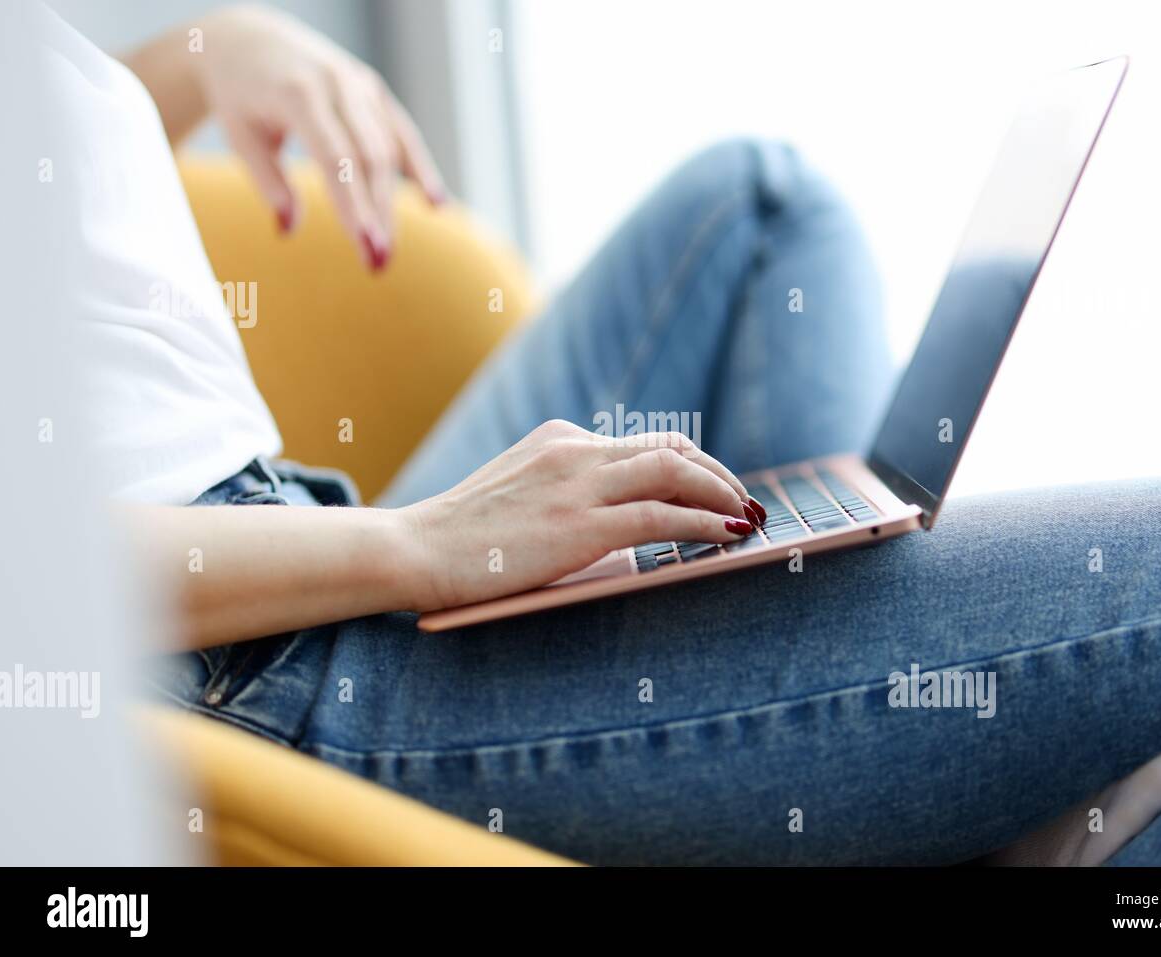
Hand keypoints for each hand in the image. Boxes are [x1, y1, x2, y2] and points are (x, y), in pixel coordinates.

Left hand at [192, 4, 443, 267]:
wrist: (248, 39)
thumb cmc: (240, 94)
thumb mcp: (241, 135)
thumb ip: (269, 181)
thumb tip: (287, 230)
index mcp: (299, 93)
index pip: (335, 160)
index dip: (354, 206)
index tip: (365, 247)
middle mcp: (337, 84)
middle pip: (369, 159)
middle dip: (377, 214)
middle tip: (378, 264)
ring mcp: (360, 85)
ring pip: (387, 152)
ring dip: (390, 205)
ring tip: (386, 251)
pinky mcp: (373, 90)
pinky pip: (403, 133)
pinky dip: (420, 169)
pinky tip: (436, 204)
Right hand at [396, 420, 766, 611]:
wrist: (414, 549)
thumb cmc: (460, 537)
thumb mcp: (516, 493)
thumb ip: (561, 492)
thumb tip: (612, 523)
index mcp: (560, 439)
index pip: (646, 442)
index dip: (693, 463)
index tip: (715, 487)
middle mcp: (574, 449)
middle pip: (672, 449)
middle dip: (718, 476)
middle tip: (744, 503)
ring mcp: (578, 483)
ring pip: (676, 473)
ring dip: (721, 495)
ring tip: (746, 518)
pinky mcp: (580, 524)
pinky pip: (662, 515)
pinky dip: (705, 522)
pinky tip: (727, 535)